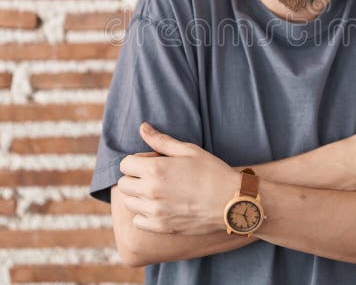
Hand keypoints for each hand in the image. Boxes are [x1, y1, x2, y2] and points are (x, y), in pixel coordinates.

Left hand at [116, 122, 239, 234]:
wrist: (231, 201)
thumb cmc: (212, 172)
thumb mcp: (188, 150)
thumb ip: (161, 140)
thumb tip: (142, 127)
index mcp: (155, 169)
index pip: (125, 164)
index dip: (137, 161)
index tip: (153, 162)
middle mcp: (151, 191)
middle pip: (124, 184)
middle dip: (135, 177)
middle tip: (155, 176)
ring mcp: (155, 212)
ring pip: (129, 203)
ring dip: (138, 196)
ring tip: (158, 192)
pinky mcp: (162, 227)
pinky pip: (138, 221)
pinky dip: (144, 214)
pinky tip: (160, 207)